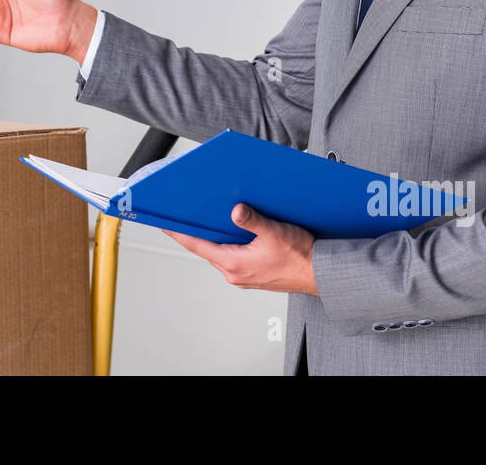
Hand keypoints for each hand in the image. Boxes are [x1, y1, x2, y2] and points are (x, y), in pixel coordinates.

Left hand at [162, 204, 318, 294]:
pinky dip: (230, 242)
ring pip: (221, 252)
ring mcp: (244, 275)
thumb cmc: (301, 258)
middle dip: (197, 231)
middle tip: (185, 214)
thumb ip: (253, 221)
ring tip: (210, 218)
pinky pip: (235, 255)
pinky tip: (236, 230)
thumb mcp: (275, 232)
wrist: (321, 273)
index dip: (179, 233)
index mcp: (235, 264)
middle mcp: (236, 273)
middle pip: (207, 248)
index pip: (198, 246)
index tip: (164, 223)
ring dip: (216, 236)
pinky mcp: (254, 273)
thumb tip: (236, 211)